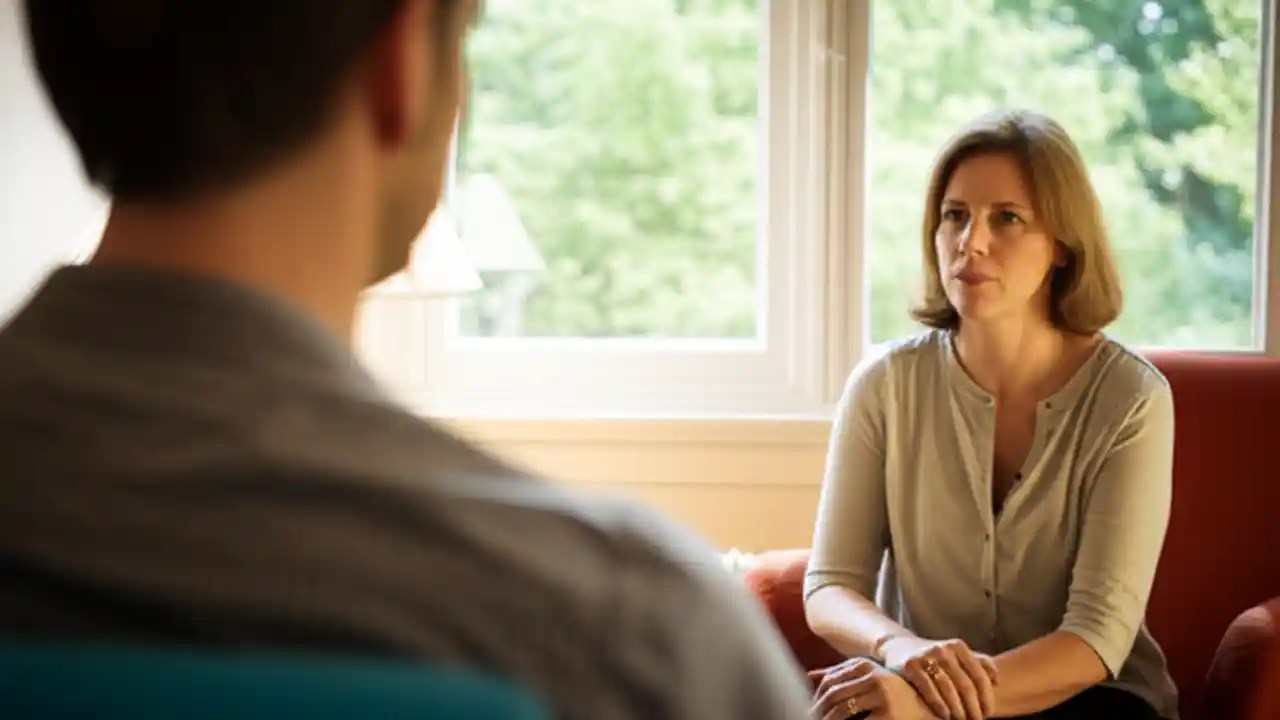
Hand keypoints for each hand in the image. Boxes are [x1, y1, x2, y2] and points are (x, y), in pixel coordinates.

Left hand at [811, 656, 938, 719]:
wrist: (929, 710)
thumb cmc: (894, 695)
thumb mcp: (868, 679)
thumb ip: (840, 674)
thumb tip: (808, 675)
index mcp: (865, 665)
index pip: (830, 680)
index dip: (816, 697)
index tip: (806, 709)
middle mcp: (873, 677)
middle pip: (833, 695)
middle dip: (817, 710)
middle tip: (807, 718)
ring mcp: (883, 696)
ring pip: (842, 710)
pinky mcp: (889, 715)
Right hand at [880, 637, 998, 719]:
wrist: (899, 647)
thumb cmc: (935, 656)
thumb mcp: (955, 654)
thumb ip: (977, 662)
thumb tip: (997, 680)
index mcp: (958, 647)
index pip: (980, 676)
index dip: (987, 697)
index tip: (990, 713)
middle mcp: (944, 650)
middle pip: (965, 685)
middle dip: (974, 707)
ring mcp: (927, 657)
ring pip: (948, 688)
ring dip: (958, 709)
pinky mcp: (911, 666)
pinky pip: (928, 688)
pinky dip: (938, 704)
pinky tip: (945, 715)